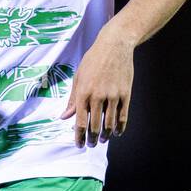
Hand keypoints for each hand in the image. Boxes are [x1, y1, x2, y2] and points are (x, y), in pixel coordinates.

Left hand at [60, 28, 134, 147]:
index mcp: (83, 93)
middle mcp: (98, 96)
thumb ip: (73, 99)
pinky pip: (123, 116)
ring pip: (110, 124)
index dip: (79, 137)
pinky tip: (117, 133)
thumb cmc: (93, 60)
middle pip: (95, 126)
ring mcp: (113, 96)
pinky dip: (120, 127)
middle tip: (91, 144)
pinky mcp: (125, 94)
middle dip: (92, 139)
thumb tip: (65, 117)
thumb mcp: (78, 77)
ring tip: (103, 139)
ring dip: (106, 135)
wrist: (115, 45)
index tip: (79, 144)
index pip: (80, 122)